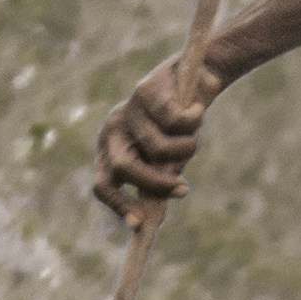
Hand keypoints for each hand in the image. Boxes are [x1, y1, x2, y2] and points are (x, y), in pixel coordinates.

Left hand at [92, 56, 214, 228]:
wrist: (196, 74)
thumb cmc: (180, 125)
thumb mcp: (167, 155)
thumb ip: (157, 178)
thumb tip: (152, 218)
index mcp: (110, 149)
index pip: (102, 184)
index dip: (119, 205)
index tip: (140, 225)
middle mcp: (112, 130)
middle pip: (122, 167)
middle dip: (153, 182)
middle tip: (183, 190)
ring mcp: (126, 110)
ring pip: (156, 147)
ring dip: (184, 148)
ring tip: (195, 137)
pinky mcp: (145, 91)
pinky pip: (174, 122)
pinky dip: (191, 122)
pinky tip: (197, 111)